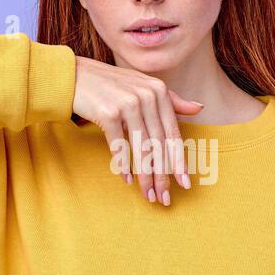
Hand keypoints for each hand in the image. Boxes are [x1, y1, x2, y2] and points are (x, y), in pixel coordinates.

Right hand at [71, 55, 204, 204]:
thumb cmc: (111, 85)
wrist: (74, 76)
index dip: (179, 161)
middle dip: (163, 176)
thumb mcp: (143, 87)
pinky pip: (119, 146)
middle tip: (165, 198)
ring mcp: (127, 104)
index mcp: (159, 91)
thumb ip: (172, 100)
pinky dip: (124, 165)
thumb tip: (200, 108)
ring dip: (146, 176)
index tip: (185, 184)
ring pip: (142, 149)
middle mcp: (146, 96)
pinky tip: (128, 180)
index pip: (173, 133)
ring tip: (149, 195)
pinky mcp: (108, 113)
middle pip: (159, 145)